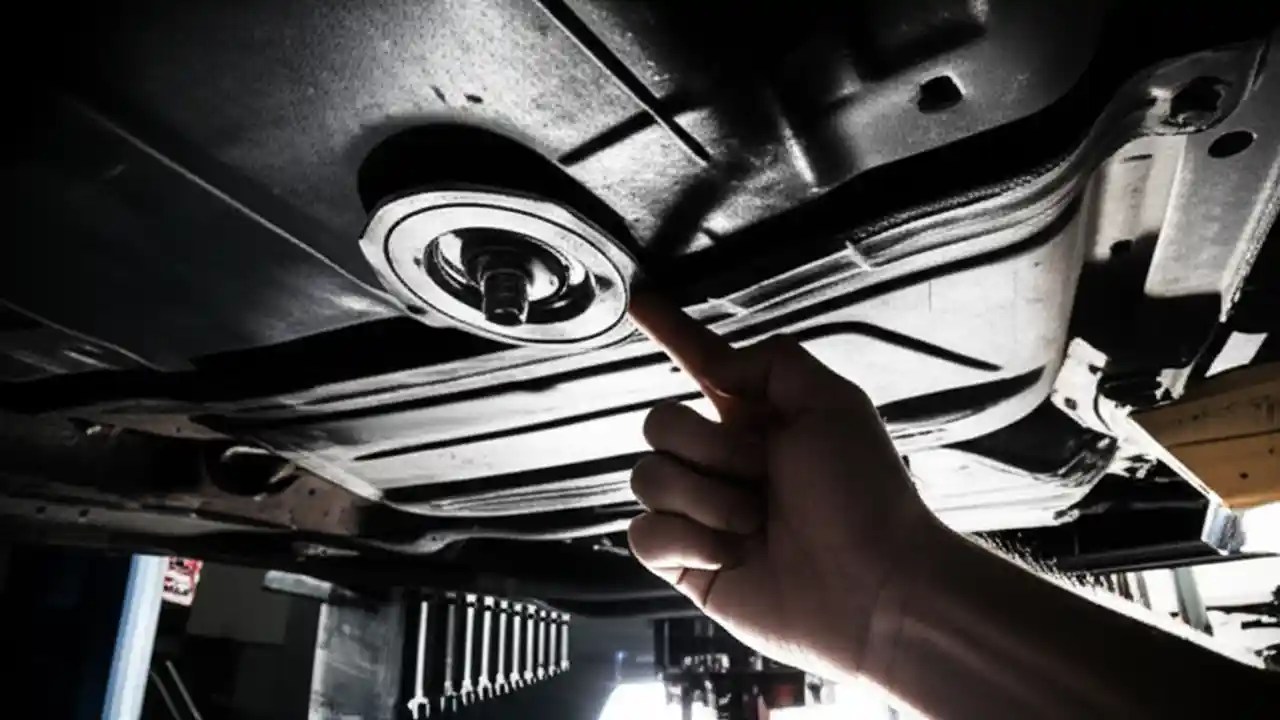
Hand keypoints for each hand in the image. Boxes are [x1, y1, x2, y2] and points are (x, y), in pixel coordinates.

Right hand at [627, 294, 951, 678]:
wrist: (877, 588)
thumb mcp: (833, 403)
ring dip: (706, 497)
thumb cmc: (868, 497)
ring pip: (647, 477)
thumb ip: (772, 363)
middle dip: (711, 446)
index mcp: (757, 418)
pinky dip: (688, 539)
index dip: (670, 332)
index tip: (639, 301)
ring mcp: (700, 512)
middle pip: (659, 422)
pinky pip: (643, 534)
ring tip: (757, 523)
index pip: (700, 364)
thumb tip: (717, 358)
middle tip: (765, 475)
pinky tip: (731, 553)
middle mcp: (722, 461)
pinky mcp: (687, 562)